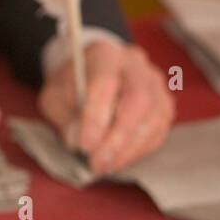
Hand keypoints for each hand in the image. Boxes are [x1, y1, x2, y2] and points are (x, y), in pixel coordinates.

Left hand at [38, 41, 174, 173]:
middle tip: (98, 162)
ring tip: (106, 166)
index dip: (96, 116)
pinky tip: (120, 159)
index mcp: (104, 53)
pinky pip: (160, 129)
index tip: (84, 145)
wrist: (90, 74)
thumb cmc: (71, 86)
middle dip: (117, 137)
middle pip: (137, 100)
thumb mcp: (55, 95)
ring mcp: (155, 82)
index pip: (105, 82)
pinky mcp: (165, 102)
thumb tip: (77, 140)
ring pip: (153, 117)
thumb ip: (63, 115)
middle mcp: (135, 64)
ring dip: (129, 148)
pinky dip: (140, 149)